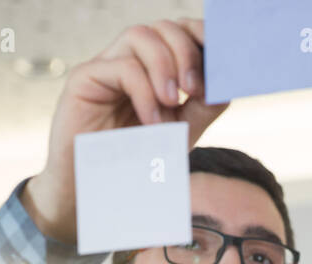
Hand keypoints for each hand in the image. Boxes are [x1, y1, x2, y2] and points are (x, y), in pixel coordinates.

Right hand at [22, 18, 228, 242]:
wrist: (98, 188)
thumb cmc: (138, 159)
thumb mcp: (181, 132)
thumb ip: (204, 107)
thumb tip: (227, 83)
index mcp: (155, 68)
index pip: (181, 32)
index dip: (203, 35)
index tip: (223, 57)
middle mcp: (130, 59)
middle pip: (163, 27)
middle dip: (187, 52)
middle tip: (195, 89)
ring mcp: (106, 66)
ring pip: (140, 35)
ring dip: (165, 66)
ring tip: (172, 102)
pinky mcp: (84, 79)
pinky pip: (122, 68)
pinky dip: (144, 92)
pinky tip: (151, 121)